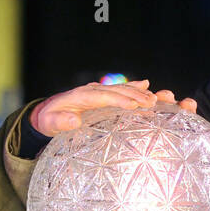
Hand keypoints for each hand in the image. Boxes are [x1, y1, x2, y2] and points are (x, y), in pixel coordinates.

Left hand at [30, 79, 198, 136]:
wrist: (47, 112)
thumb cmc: (49, 120)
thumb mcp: (50, 123)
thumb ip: (60, 123)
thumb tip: (72, 120)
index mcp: (82, 96)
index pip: (105, 97)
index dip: (121, 100)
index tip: (135, 105)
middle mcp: (94, 90)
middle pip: (120, 91)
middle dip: (138, 95)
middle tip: (155, 102)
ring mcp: (101, 92)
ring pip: (125, 89)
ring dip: (143, 92)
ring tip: (162, 97)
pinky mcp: (105, 96)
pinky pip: (123, 91)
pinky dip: (136, 88)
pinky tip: (149, 87)